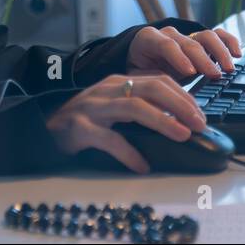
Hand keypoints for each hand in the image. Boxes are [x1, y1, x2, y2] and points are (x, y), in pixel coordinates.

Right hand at [44, 74, 207, 173]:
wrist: (45, 127)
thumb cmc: (85, 119)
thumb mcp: (115, 106)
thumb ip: (141, 107)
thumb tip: (178, 121)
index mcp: (120, 82)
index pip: (158, 80)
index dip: (183, 95)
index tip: (200, 113)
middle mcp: (108, 89)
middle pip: (151, 88)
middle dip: (180, 104)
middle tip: (199, 122)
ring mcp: (94, 107)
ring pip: (133, 107)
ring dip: (162, 120)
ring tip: (181, 135)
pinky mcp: (80, 128)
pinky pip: (109, 139)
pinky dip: (128, 152)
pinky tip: (142, 165)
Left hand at [126, 25, 241, 80]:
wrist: (138, 62)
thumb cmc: (137, 73)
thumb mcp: (136, 79)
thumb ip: (147, 87)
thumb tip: (159, 105)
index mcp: (148, 40)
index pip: (165, 44)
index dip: (179, 57)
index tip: (190, 72)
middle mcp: (170, 34)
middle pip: (189, 42)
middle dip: (203, 59)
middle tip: (215, 75)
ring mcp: (187, 36)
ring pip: (206, 36)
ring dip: (219, 52)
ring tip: (229, 69)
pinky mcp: (200, 41)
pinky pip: (218, 35)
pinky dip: (229, 42)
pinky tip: (237, 54)